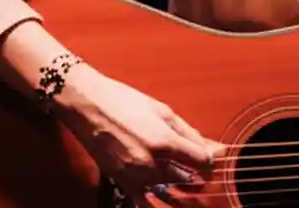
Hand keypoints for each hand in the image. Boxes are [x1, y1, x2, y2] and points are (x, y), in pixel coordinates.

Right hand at [51, 64, 223, 206]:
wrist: (88, 106)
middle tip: (194, 161)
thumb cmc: (123, 101)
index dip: (210, 159)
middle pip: (187, 177)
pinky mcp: (121, 181)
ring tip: (177, 169)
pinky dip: (155, 203)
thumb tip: (209, 145)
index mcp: (165, 141)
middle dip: (195, 170)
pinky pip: (143, 202)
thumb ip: (188, 132)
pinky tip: (162, 199)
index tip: (211, 156)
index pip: (202, 161)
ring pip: (169, 188)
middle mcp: (151, 162)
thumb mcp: (162, 110)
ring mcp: (135, 175)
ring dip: (177, 181)